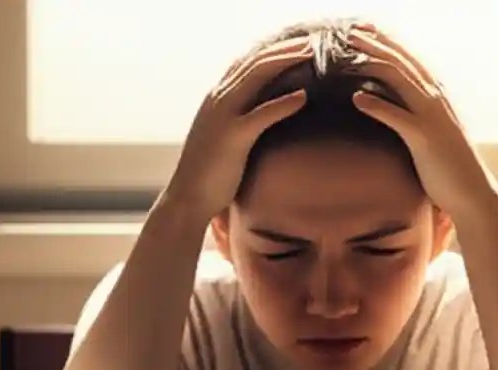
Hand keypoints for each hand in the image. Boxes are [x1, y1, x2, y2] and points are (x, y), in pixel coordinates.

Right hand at [163, 38, 312, 222]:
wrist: (187, 198)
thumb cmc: (209, 173)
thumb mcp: (223, 138)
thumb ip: (237, 121)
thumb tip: (258, 115)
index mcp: (216, 99)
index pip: (245, 64)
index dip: (270, 52)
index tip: (294, 46)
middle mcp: (217, 100)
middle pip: (254, 64)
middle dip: (283, 50)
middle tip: (309, 43)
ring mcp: (224, 117)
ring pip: (257, 78)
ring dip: (285, 63)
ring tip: (310, 56)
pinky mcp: (233, 137)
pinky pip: (262, 114)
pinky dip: (283, 103)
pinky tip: (304, 97)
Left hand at [345, 26, 497, 216]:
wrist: (472, 193)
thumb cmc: (448, 166)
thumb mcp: (433, 132)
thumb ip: (416, 114)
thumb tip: (395, 103)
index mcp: (437, 96)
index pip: (409, 61)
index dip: (387, 43)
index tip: (365, 31)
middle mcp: (436, 99)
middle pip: (401, 62)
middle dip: (375, 44)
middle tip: (350, 31)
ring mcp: (432, 117)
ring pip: (399, 80)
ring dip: (371, 63)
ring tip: (348, 52)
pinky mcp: (425, 138)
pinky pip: (397, 117)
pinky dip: (377, 105)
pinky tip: (356, 98)